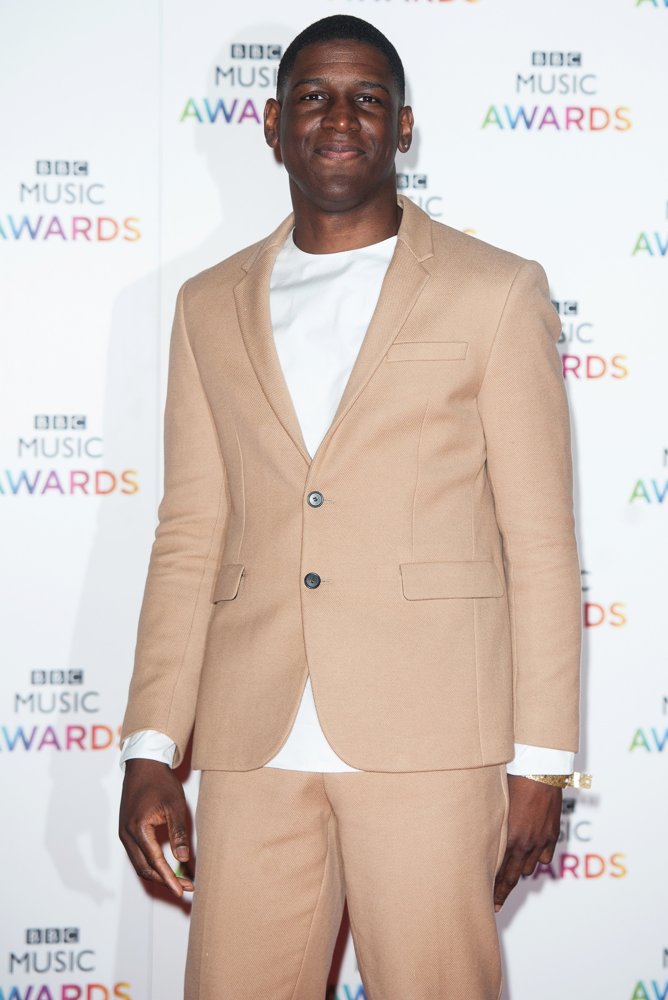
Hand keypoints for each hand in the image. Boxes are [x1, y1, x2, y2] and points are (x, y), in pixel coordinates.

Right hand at [119, 758, 193, 897]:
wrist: (143, 765)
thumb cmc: (160, 783)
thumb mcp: (174, 806)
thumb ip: (178, 833)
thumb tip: (183, 859)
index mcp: (137, 829)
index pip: (155, 861)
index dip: (169, 878)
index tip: (182, 890)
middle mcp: (126, 835)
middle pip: (144, 868)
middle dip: (165, 880)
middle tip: (186, 887)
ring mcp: (124, 834)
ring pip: (139, 864)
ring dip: (158, 874)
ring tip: (180, 880)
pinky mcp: (126, 831)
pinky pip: (137, 855)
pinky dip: (151, 864)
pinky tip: (167, 866)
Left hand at [493, 774, 560, 911]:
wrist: (540, 772)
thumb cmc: (512, 782)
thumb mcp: (496, 805)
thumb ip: (490, 825)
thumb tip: (479, 835)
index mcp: (508, 837)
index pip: (496, 871)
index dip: (491, 887)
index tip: (485, 900)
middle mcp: (524, 843)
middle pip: (511, 876)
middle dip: (502, 892)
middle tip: (494, 905)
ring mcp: (540, 841)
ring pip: (528, 867)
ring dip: (518, 872)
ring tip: (509, 880)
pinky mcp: (552, 834)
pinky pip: (544, 856)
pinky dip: (536, 859)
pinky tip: (530, 861)